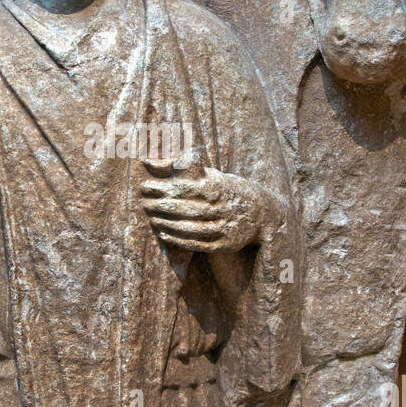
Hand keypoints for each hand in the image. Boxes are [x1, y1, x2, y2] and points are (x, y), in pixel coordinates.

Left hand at [139, 160, 268, 253]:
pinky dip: (178, 240)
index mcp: (217, 187)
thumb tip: (146, 162)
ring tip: (151, 218)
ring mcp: (225, 227)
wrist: (261, 212)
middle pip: (185, 209)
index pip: (184, 188)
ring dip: (167, 224)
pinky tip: (163, 233)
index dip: (162, 188)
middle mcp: (222, 207)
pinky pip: (198, 244)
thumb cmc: (224, 189)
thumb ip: (176, 167)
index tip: (144, 187)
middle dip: (161, 207)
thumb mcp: (207, 174)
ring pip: (191, 228)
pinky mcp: (225, 244)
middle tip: (144, 204)